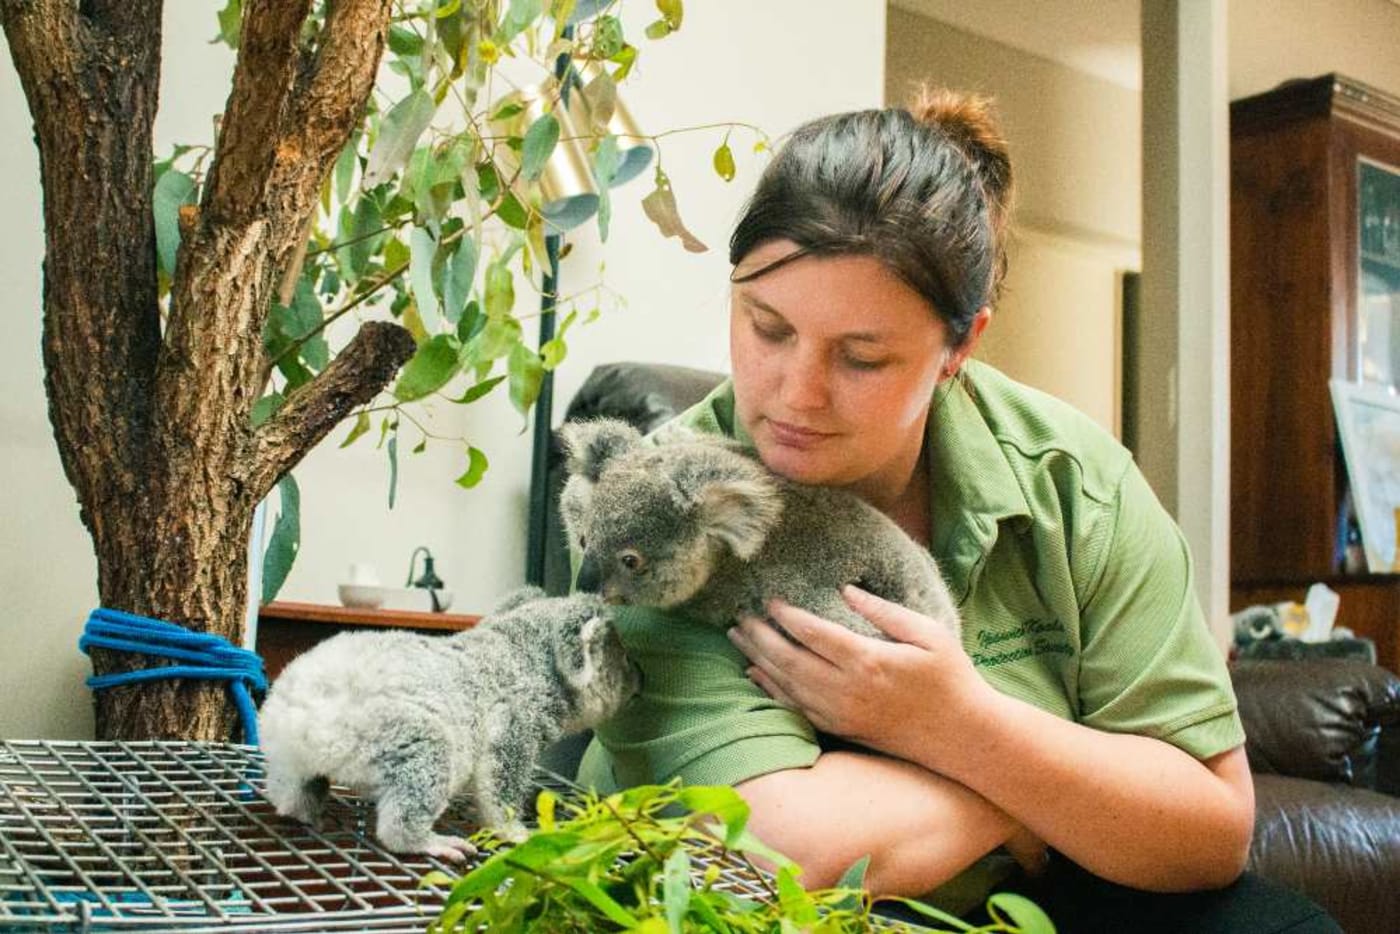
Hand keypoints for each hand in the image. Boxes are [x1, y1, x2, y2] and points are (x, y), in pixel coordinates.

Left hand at [728, 586, 990, 762]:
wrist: (962, 736)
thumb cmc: (950, 678)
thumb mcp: (928, 633)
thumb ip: (884, 611)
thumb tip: (846, 591)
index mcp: (869, 661)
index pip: (814, 634)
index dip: (787, 616)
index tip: (769, 600)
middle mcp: (848, 690)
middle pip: (790, 660)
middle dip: (761, 636)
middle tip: (740, 615)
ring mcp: (842, 713)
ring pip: (787, 685)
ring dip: (759, 659)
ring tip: (737, 637)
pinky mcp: (842, 729)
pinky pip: (796, 708)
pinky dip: (771, 690)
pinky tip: (755, 673)